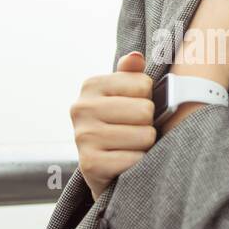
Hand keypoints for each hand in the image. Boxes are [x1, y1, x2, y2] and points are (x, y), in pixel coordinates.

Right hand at [70, 51, 156, 201]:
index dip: (148, 100)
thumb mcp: (125, 97)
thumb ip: (131, 75)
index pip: (144, 84)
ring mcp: (83, 136)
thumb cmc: (120, 127)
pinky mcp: (90, 164)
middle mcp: (81, 108)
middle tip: (133, 132)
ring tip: (129, 148)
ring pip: (144, 135)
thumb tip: (135, 57)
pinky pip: (135, 160)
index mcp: (91, 85)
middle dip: (147, 124)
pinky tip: (125, 164)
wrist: (104, 171)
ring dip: (144, 146)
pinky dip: (137, 165)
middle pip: (145, 110)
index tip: (133, 110)